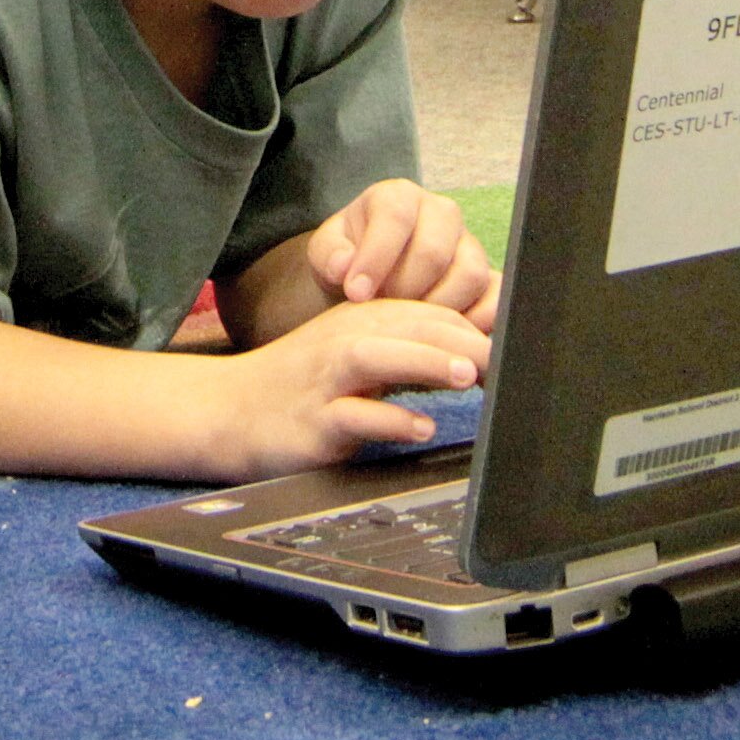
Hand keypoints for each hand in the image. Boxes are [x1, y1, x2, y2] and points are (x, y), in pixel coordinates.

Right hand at [206, 298, 489, 479]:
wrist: (228, 410)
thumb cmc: (303, 384)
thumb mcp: (356, 355)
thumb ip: (409, 350)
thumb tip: (479, 358)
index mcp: (361, 322)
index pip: (427, 312)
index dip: (472, 327)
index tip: (511, 352)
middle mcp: (345, 342)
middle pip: (406, 325)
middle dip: (459, 339)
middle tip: (503, 360)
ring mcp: (326, 380)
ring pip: (375, 358)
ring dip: (422, 361)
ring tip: (465, 374)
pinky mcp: (313, 420)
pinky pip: (351, 417)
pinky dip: (387, 420)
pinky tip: (418, 427)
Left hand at [307, 178, 500, 329]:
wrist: (371, 280)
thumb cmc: (348, 260)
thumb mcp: (325, 253)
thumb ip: (330, 256)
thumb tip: (344, 268)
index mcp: (399, 197)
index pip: (396, 218)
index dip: (375, 258)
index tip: (355, 293)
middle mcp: (441, 213)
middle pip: (434, 252)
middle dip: (403, 290)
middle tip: (381, 309)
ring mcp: (470, 244)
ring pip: (470, 275)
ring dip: (435, 307)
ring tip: (406, 320)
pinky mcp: (491, 277)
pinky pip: (497, 298)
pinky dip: (474, 321)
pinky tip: (441, 333)